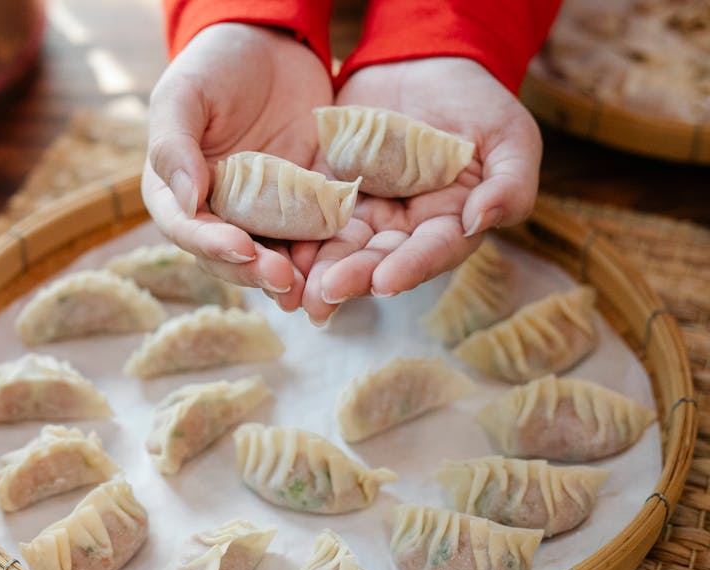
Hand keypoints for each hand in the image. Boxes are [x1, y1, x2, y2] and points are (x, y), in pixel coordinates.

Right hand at [143, 23, 333, 310]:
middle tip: (283, 279)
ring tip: (312, 290)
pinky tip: (343, 262)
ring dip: (291, 277)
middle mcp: (217, 212)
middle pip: (229, 255)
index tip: (241, 246)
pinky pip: (313, 234)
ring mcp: (261, 212)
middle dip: (255, 271)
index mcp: (176, 193)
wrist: (271, 44)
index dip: (212, 243)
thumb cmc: (213, 65)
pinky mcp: (303, 204)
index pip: (187, 229)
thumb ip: (174, 146)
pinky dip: (325, 252)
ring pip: (272, 256)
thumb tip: (188, 200)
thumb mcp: (183, 95)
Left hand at [294, 58, 541, 322]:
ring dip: (315, 269)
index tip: (385, 282)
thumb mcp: (510, 137)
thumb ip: (509, 183)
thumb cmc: (479, 101)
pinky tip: (273, 248)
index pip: (431, 252)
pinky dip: (292, 234)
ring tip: (293, 286)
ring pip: (337, 247)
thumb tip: (481, 220)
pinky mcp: (327, 191)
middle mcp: (402, 229)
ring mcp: (362, 212)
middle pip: (377, 259)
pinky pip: (307, 216)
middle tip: (324, 293)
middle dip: (351, 278)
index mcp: (448, 224)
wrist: (422, 63)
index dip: (410, 268)